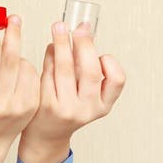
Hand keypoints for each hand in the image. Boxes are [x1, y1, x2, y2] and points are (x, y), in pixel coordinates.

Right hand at [0, 16, 39, 162]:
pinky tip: (17, 73)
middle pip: (11, 63)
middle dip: (13, 36)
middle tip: (13, 20)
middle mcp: (0, 104)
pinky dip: (26, 68)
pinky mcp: (32, 106)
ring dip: (17, 56)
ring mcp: (19, 106)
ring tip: (7, 60)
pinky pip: (34, 75)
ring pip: (24, 66)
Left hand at [18, 21, 125, 162]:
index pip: (117, 80)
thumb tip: (84, 32)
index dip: (111, 63)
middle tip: (79, 27)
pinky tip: (50, 48)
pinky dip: (49, 57)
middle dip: (84, 44)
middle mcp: (87, 109)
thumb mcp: (86, 96)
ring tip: (59, 27)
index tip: (101, 52)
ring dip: (63, 44)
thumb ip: (87, 71)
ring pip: (66, 69)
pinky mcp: (47, 105)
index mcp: (103, 105)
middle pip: (90, 70)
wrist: (45, 135)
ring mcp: (67, 109)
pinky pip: (48, 74)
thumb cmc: (67, 108)